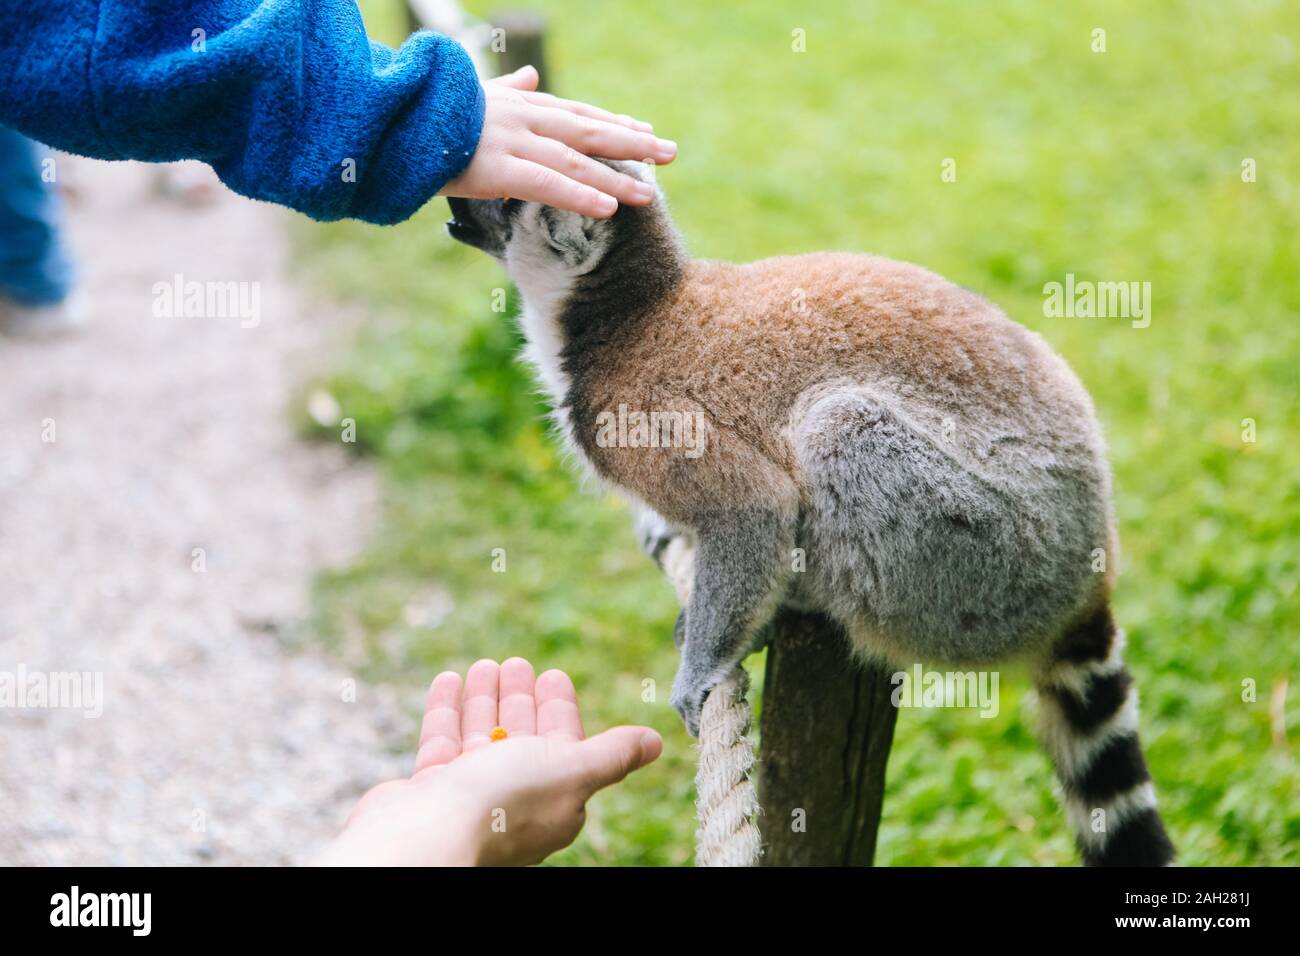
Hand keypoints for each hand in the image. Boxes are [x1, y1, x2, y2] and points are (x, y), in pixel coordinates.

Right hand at [315, 658, 662, 865]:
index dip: (560, 710)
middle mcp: (513, 801)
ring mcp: (469, 797)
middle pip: (520, 739)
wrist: (427, 836)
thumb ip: (611, 754)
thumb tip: (656, 743)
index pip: (563, 746)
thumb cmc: (505, 801)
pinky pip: (442, 743)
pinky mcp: (431, 790)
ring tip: (485, 664)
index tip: (554, 675)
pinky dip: (447, 710)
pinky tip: (449, 680)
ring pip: (480, 738)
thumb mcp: (571, 770)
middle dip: (521, 699)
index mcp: (555, 800)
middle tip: (517, 662)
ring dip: (485, 699)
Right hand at [439, 65, 676, 218]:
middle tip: (670, 152)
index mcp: (519, 103)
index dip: (613, 122)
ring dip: (615, 176)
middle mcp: (523, 117)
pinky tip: (610, 208)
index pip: (577, 112)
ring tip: (650, 193)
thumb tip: (527, 76)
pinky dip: (581, 194)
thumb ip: (504, 89)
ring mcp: (512, 140)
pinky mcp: (498, 166)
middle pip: (588, 128)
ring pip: (576, 159)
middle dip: (632, 141)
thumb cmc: (427, 114)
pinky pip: (548, 182)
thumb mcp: (473, 97)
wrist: (391, 120)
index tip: (644, 131)